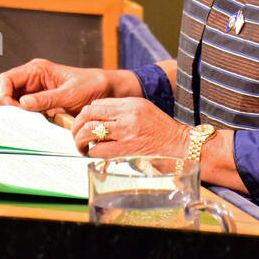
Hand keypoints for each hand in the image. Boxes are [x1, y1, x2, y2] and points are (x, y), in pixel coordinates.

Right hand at [0, 59, 138, 115]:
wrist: (107, 91)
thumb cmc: (91, 86)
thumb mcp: (70, 94)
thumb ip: (46, 99)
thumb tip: (22, 104)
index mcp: (37, 70)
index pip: (6, 79)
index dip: (4, 94)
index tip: (12, 109)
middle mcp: (32, 79)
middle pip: (5, 91)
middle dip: (6, 105)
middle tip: (17, 118)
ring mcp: (35, 92)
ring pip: (12, 102)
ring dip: (15, 113)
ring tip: (24, 122)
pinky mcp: (41, 104)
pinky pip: (24, 111)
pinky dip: (24, 118)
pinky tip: (31, 125)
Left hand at [70, 97, 191, 158]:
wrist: (182, 146)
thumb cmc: (163, 132)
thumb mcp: (144, 112)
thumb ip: (123, 112)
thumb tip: (100, 119)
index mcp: (131, 103)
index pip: (97, 104)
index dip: (86, 115)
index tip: (83, 124)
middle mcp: (127, 114)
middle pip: (89, 114)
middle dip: (77, 126)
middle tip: (76, 135)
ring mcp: (126, 132)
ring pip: (90, 131)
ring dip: (81, 140)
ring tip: (82, 147)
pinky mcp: (127, 149)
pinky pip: (99, 150)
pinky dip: (92, 153)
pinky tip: (94, 155)